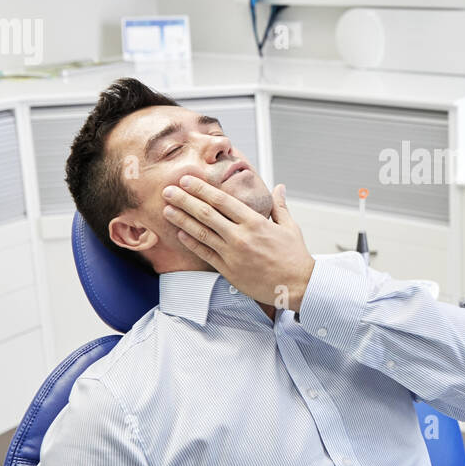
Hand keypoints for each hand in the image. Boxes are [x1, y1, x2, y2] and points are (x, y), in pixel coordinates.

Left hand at [161, 177, 314, 309]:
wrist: (297, 285)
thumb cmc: (294, 256)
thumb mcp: (290, 227)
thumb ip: (279, 205)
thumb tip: (279, 187)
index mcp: (255, 222)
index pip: (222, 200)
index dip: (202, 189)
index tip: (188, 180)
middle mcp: (241, 236)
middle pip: (206, 214)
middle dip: (185, 200)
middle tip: (168, 190)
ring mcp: (232, 254)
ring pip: (201, 233)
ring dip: (182, 220)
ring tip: (167, 209)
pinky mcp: (228, 270)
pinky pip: (205, 254)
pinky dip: (192, 243)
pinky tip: (180, 233)